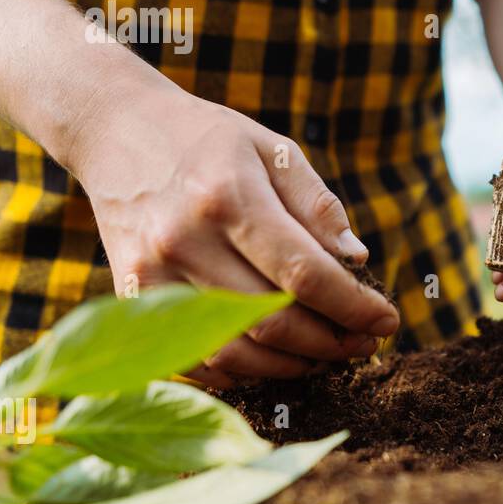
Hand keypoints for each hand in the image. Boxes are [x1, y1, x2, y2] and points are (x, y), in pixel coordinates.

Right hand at [69, 80, 398, 387]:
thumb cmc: (209, 139)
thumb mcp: (274, 149)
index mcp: (228, 196)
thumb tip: (358, 260)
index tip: (387, 319)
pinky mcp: (131, 298)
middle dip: (332, 341)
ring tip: (327, 354)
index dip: (353, 306)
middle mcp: (185, 240)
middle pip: (273, 320)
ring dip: (292, 364)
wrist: (115, 132)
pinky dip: (243, 372)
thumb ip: (317, 206)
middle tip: (364, 343)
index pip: (304, 273)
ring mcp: (152, 274)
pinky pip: (195, 360)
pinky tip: (276, 358)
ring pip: (236, 351)